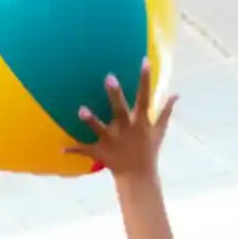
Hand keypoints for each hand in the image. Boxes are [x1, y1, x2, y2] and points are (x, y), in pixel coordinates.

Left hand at [66, 60, 177, 177]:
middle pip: (120, 110)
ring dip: (91, 120)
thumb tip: (176, 94)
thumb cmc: (149, 151)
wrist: (139, 177)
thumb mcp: (159, 131)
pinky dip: (73, 149)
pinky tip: (61, 148)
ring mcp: (112, 141)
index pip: (145, 97)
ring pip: (100, 129)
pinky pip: (85, 150)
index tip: (144, 61)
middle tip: (109, 78)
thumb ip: (166, 112)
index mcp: (140, 122)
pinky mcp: (101, 153)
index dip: (145, 79)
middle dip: (115, 95)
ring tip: (81, 109)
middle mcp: (126, 130)